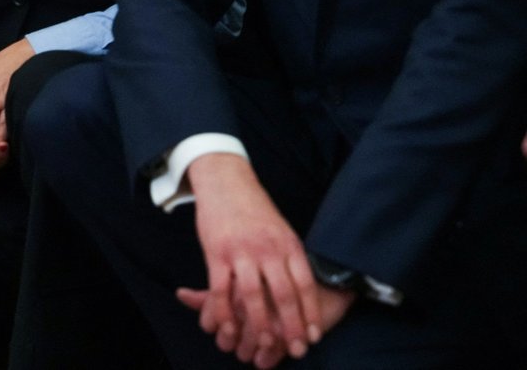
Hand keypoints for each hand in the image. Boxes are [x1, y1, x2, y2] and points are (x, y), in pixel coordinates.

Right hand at [177, 153, 321, 366]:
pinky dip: (223, 312)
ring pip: (253, 295)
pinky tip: (225, 327)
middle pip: (284, 294)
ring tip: (265, 345)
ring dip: (260, 324)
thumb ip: (290, 257)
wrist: (225, 181)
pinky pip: (220, 289)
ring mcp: (241, 251)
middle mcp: (267, 249)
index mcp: (287, 244)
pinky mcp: (216, 253)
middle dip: (291, 326)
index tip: (314, 336)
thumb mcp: (281, 230)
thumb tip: (304, 288)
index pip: (304, 284)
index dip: (310, 313)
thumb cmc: (254, 209)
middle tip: (296, 350)